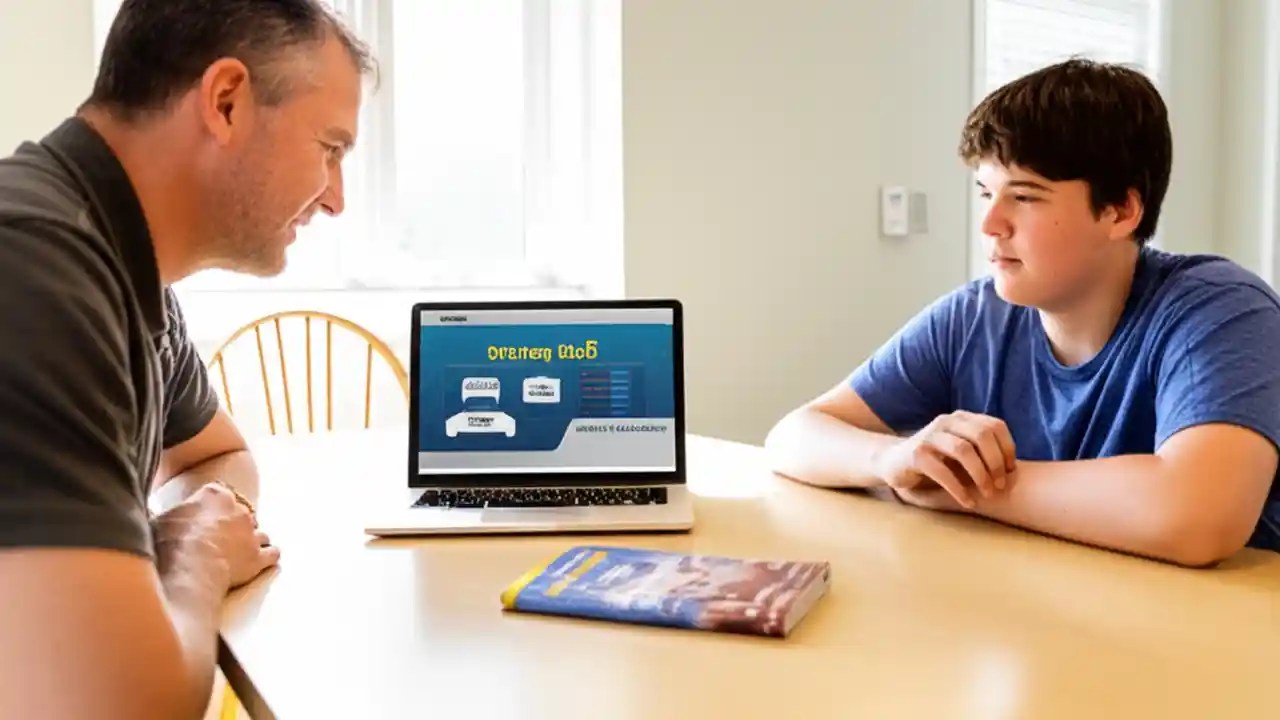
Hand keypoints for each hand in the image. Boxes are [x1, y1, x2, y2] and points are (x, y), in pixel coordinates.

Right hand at [152, 483, 279, 588]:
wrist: (189, 566)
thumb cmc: (168, 543)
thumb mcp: (159, 520)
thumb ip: (164, 514)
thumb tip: (144, 511)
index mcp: (214, 494)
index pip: (220, 494)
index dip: (214, 509)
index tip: (207, 520)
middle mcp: (238, 509)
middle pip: (242, 514)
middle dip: (235, 527)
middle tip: (221, 542)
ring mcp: (251, 533)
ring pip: (260, 534)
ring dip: (252, 543)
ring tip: (240, 555)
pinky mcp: (259, 556)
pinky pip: (272, 554)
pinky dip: (267, 559)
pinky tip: (260, 565)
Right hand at [873, 411, 1016, 508]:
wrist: (894, 462)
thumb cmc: (935, 460)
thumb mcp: (960, 451)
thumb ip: (981, 452)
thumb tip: (1013, 472)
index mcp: (961, 418)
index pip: (995, 426)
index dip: (1008, 449)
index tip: (1011, 472)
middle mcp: (946, 421)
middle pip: (982, 436)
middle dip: (996, 463)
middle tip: (1000, 486)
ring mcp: (929, 436)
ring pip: (964, 451)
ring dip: (980, 475)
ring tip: (987, 494)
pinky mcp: (916, 454)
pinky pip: (943, 471)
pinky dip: (959, 489)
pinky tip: (967, 501)